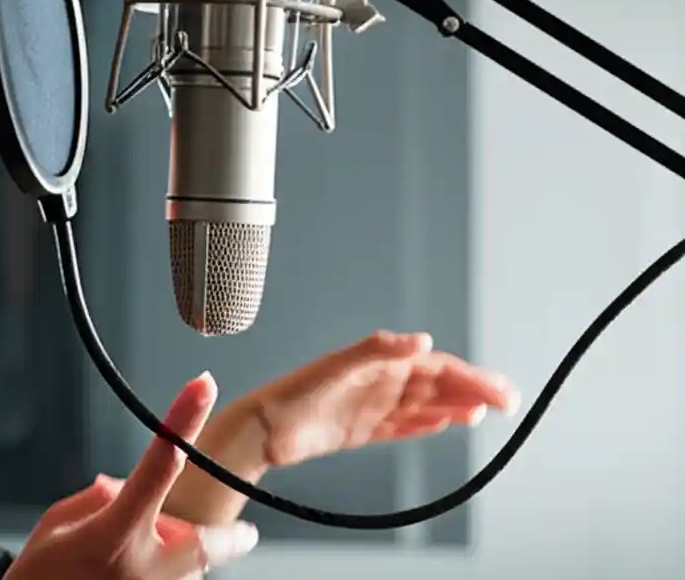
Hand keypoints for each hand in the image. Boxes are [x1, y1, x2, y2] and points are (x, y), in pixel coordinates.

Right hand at [4, 372, 259, 579]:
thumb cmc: (37, 578)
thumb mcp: (55, 525)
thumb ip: (96, 499)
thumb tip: (122, 489)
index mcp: (115, 534)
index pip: (158, 466)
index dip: (181, 422)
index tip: (202, 385)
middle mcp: (144, 568)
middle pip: (210, 542)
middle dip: (229, 537)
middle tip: (241, 532)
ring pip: (193, 570)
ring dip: (180, 560)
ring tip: (130, 564)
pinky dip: (165, 574)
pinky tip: (127, 574)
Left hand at [251, 330, 520, 466]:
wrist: (262, 431)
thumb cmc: (294, 394)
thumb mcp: (337, 367)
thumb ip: (378, 350)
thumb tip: (421, 339)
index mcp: (378, 362)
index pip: (435, 367)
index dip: (470, 377)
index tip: (498, 391)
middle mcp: (378, 382)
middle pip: (436, 384)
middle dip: (472, 390)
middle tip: (507, 403)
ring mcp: (371, 405)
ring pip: (423, 404)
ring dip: (454, 407)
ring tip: (483, 413)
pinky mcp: (360, 429)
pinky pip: (401, 425)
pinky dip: (424, 424)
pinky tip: (444, 424)